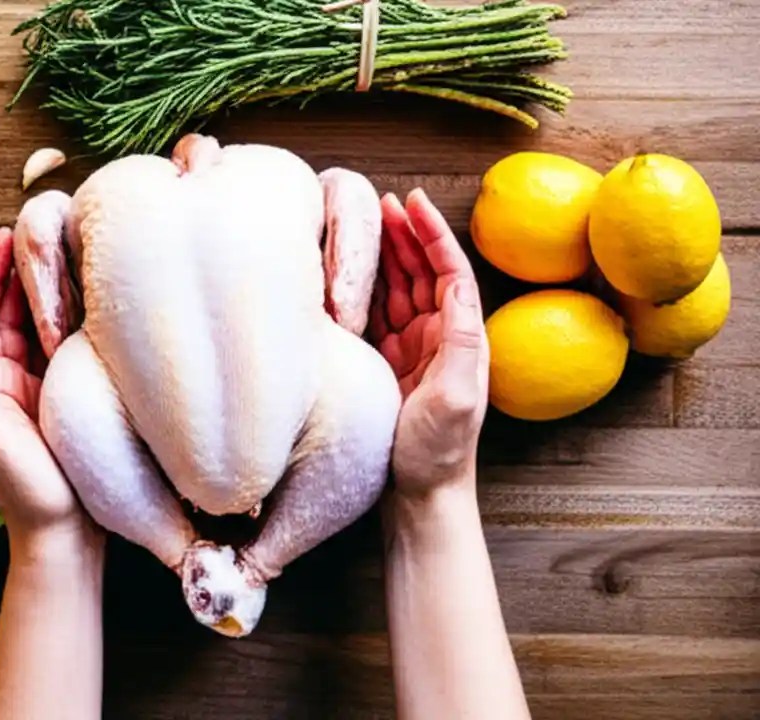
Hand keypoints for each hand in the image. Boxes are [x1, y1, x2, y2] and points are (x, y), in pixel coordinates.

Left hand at [0, 229, 99, 554]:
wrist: (66, 531)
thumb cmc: (24, 490)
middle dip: (2, 271)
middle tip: (16, 231)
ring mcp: (31, 381)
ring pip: (26, 320)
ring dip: (30, 285)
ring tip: (40, 247)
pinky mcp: (60, 388)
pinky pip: (54, 340)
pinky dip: (58, 311)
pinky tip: (68, 286)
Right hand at [369, 189, 488, 498]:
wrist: (419, 496)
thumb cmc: (438, 451)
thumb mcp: (457, 395)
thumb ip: (459, 339)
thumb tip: (456, 285)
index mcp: (459, 337)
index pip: (447, 272)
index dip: (431, 234)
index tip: (411, 202)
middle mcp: (436, 337)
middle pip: (421, 271)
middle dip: (404, 234)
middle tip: (380, 201)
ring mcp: (409, 350)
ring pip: (396, 287)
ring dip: (384, 254)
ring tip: (365, 222)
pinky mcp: (384, 364)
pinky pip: (373, 314)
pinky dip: (362, 287)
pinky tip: (348, 270)